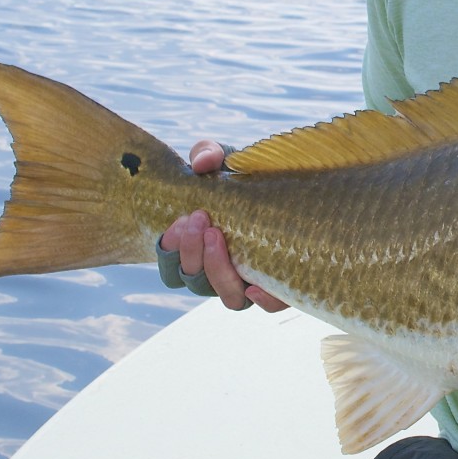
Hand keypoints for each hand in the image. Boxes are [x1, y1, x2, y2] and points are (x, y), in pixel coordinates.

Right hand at [158, 141, 285, 312]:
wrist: (287, 186)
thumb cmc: (245, 177)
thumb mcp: (224, 161)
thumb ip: (208, 155)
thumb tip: (202, 163)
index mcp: (198, 249)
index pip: (172, 267)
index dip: (170, 251)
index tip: (178, 221)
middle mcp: (220, 273)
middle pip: (193, 281)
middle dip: (191, 252)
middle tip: (199, 218)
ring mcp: (249, 282)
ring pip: (227, 297)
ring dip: (217, 270)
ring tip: (220, 235)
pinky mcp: (282, 285)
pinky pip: (270, 303)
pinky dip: (262, 299)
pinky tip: (256, 284)